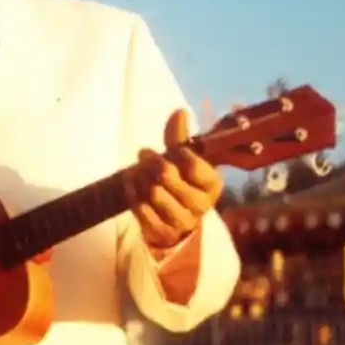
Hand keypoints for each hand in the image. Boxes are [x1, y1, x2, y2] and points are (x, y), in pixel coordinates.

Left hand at [124, 109, 222, 250]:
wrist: (176, 220)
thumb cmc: (182, 182)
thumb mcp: (185, 160)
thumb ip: (180, 137)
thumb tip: (180, 112)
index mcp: (212, 185)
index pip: (193, 165)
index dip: (178, 153)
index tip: (172, 150)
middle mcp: (201, 205)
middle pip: (167, 176)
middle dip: (151, 161)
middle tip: (144, 153)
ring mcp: (182, 221)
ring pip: (152, 192)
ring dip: (140, 176)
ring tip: (137, 170)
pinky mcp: (162, 233)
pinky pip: (140, 208)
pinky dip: (133, 192)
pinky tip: (132, 184)